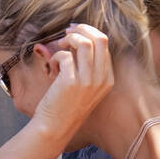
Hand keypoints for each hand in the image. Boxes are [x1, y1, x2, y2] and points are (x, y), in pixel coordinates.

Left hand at [31, 23, 113, 138]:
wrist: (54, 128)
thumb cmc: (65, 106)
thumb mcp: (82, 86)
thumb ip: (84, 65)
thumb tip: (75, 37)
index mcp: (107, 80)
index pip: (104, 46)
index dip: (89, 34)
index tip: (74, 32)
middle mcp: (101, 79)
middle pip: (100, 39)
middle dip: (82, 30)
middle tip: (67, 32)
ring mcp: (87, 81)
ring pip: (85, 43)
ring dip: (69, 39)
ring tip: (60, 47)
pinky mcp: (71, 82)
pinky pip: (65, 56)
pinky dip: (55, 57)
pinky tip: (52, 69)